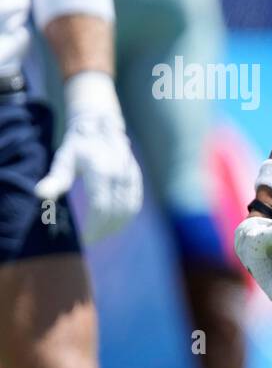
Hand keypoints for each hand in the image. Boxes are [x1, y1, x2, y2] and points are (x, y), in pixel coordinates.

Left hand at [34, 72, 143, 243]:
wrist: (101, 128)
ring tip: (101, 235)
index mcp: (101, 170)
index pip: (101, 206)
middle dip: (103, 229)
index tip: (85, 238)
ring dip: (116, 227)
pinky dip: (125, 218)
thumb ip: (54, 180)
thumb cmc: (77, 148)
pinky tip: (113, 226)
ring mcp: (131, 177)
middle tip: (91, 239)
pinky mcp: (137, 180)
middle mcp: (120, 174)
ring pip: (128, 210)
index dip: (94, 226)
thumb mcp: (63, 161)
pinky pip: (134, 204)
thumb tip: (39, 194)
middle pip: (115, 211)